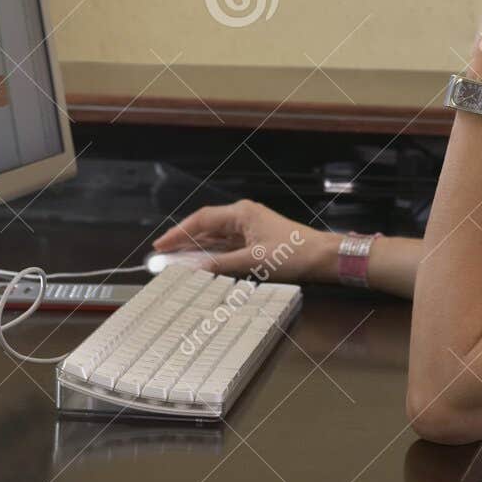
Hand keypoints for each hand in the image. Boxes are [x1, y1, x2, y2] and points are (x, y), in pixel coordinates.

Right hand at [151, 198, 336, 283]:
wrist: (321, 257)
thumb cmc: (293, 253)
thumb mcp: (254, 261)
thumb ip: (222, 264)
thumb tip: (194, 269)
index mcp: (242, 213)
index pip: (202, 220)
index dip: (178, 232)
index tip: (160, 245)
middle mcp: (242, 217)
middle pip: (205, 227)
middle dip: (183, 241)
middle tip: (161, 255)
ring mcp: (248, 228)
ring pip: (214, 237)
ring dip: (196, 249)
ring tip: (175, 262)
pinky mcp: (253, 240)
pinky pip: (225, 246)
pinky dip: (211, 255)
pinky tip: (200, 264)